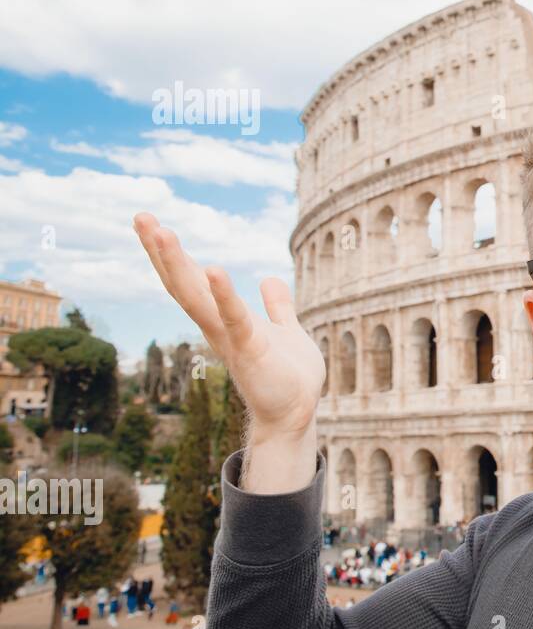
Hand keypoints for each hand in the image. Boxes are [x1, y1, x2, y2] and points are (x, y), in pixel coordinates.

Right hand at [132, 212, 324, 441]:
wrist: (296, 412)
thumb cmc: (287, 376)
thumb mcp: (284, 330)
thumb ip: (276, 307)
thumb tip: (270, 281)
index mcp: (225, 318)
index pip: (192, 280)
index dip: (173, 254)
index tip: (153, 224)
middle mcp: (219, 326)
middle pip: (183, 283)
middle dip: (162, 251)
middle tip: (141, 216)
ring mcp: (231, 337)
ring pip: (197, 296)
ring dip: (178, 264)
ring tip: (160, 231)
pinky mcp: (250, 349)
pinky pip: (235, 317)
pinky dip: (223, 294)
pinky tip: (212, 268)